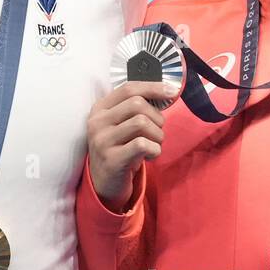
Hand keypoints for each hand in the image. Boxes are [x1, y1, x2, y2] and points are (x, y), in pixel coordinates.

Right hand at [85, 81, 175, 210]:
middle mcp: (97, 122)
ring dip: (157, 135)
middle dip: (156, 118)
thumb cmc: (120, 148)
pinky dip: (155, 150)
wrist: (104, 182)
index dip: (153, 87)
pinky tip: (150, 156)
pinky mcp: (111, 159)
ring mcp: (102, 141)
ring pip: (141, 123)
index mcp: (100, 109)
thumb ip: (136, 108)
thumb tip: (168, 91)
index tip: (172, 91)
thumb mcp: (121, 124)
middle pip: (137, 105)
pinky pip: (143, 145)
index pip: (128, 88)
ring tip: (153, 145)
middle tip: (157, 132)